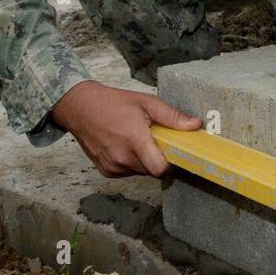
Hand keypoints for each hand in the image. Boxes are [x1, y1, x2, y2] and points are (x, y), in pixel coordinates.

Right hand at [48, 80, 200, 177]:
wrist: (80, 108)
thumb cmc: (113, 103)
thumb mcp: (147, 103)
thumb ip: (172, 116)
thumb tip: (195, 125)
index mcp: (134, 140)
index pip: (160, 169)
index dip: (171, 164)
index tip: (176, 153)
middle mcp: (122, 157)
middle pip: (152, 170)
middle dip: (159, 159)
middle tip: (158, 141)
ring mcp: (112, 166)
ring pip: (141, 172)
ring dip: (146, 161)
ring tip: (139, 141)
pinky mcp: (105, 170)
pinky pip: (128, 172)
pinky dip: (132, 162)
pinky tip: (126, 146)